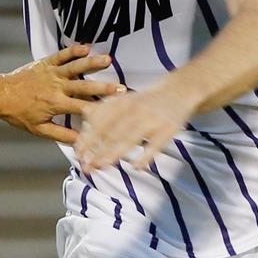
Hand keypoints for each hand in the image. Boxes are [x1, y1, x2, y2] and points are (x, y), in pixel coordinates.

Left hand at [0, 45, 122, 142]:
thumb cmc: (18, 114)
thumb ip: (61, 135)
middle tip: (121, 88)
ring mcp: (51, 72)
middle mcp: (56, 86)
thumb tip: (81, 143)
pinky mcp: (45, 63)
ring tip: (108, 60)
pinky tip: (87, 47)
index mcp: (56, 104)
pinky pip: (61, 55)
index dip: (100, 111)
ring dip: (92, 63)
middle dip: (104, 88)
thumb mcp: (39, 129)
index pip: (82, 108)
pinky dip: (74, 50)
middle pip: (84, 86)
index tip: (116, 113)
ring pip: (75, 66)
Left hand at [74, 80, 198, 171]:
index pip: (100, 122)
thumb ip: (105, 108)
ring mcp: (152, 120)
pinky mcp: (168, 129)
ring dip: (113, 153)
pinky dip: (146, 155)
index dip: (87, 138)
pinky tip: (136, 167)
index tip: (77, 153)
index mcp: (123, 103)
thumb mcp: (125, 99)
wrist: (180, 90)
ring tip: (101, 166)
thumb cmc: (147, 100)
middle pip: (112, 133)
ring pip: (130, 139)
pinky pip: (156, 144)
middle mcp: (135, 110)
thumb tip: (84, 115)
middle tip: (86, 167)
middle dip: (97, 150)